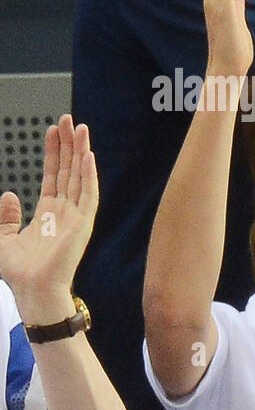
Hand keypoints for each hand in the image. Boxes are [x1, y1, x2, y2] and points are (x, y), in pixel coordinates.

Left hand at [0, 115, 96, 322]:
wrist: (31, 289)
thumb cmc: (19, 271)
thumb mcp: (1, 237)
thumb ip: (5, 216)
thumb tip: (9, 194)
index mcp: (48, 212)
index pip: (54, 175)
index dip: (53, 152)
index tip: (53, 131)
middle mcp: (65, 211)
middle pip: (69, 170)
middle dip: (69, 144)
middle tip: (69, 120)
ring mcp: (76, 216)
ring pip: (81, 177)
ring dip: (81, 152)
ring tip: (81, 129)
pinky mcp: (83, 224)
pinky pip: (89, 195)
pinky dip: (89, 175)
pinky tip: (88, 157)